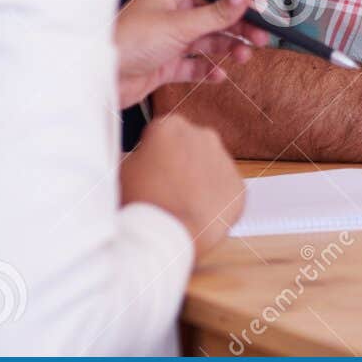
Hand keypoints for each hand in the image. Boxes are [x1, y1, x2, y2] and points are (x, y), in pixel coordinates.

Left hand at [114, 0, 268, 108]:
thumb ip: (216, 13)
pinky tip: (220, 75)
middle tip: (262, 39)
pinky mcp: (166, 63)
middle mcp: (172, 12)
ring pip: (208, 40)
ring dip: (228, 48)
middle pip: (215, 16)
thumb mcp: (180, 25)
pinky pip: (194, 65)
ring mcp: (169, 38)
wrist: (100, 78)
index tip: (260, 10)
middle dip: (238, 27)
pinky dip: (208, 70)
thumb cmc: (131, 41)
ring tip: (245, 57)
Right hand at [120, 113, 245, 259]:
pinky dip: (213, 201)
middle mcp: (203, 136)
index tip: (148, 172)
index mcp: (170, 126)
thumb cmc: (140, 203)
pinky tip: (195, 215)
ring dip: (197, 181)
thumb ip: (135, 157)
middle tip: (163, 191)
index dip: (151, 156)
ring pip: (209, 168)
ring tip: (178, 206)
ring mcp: (225, 161)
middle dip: (179, 164)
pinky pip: (224, 191)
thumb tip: (140, 158)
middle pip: (189, 148)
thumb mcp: (122, 171)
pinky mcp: (239, 187)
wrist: (167, 236)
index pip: (160, 136)